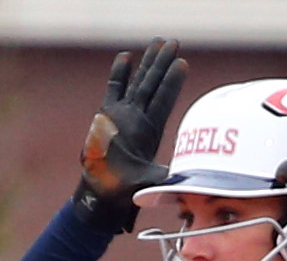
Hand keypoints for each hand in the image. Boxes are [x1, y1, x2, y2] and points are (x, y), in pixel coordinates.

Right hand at [73, 39, 187, 231]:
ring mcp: (124, 114)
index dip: (172, 82)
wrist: (103, 192)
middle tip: (173, 42)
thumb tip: (181, 180)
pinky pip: (114, 90)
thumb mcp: (146, 183)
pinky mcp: (107, 115)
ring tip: (157, 42)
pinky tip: (126, 56)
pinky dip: (119, 74)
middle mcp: (139, 118)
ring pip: (138, 83)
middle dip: (162, 63)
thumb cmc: (124, 190)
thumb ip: (161, 179)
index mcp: (149, 130)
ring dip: (147, 63)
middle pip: (153, 84)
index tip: (182, 63)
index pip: (163, 100)